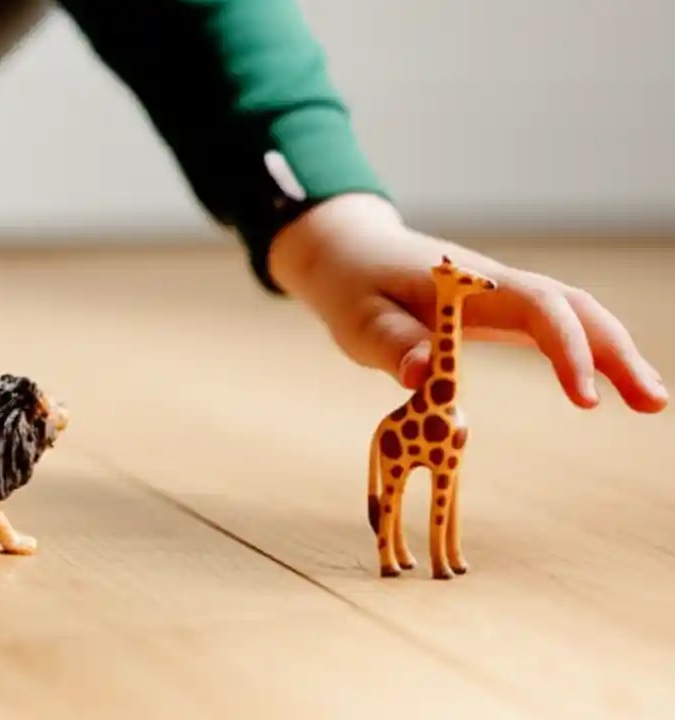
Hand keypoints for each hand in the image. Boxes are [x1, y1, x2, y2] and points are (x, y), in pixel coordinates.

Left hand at [266, 193, 666, 412]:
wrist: (347, 251)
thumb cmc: (351, 286)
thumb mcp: (357, 320)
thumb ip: (392, 346)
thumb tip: (424, 377)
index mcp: (466, 284)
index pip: (537, 308)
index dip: (567, 350)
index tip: (585, 399)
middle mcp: (496, 283)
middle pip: (574, 308)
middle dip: (616, 352)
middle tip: (652, 403)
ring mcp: (501, 294)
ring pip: (572, 315)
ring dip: (612, 352)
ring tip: (649, 402)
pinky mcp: (498, 308)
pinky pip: (554, 325)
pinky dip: (586, 349)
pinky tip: (606, 383)